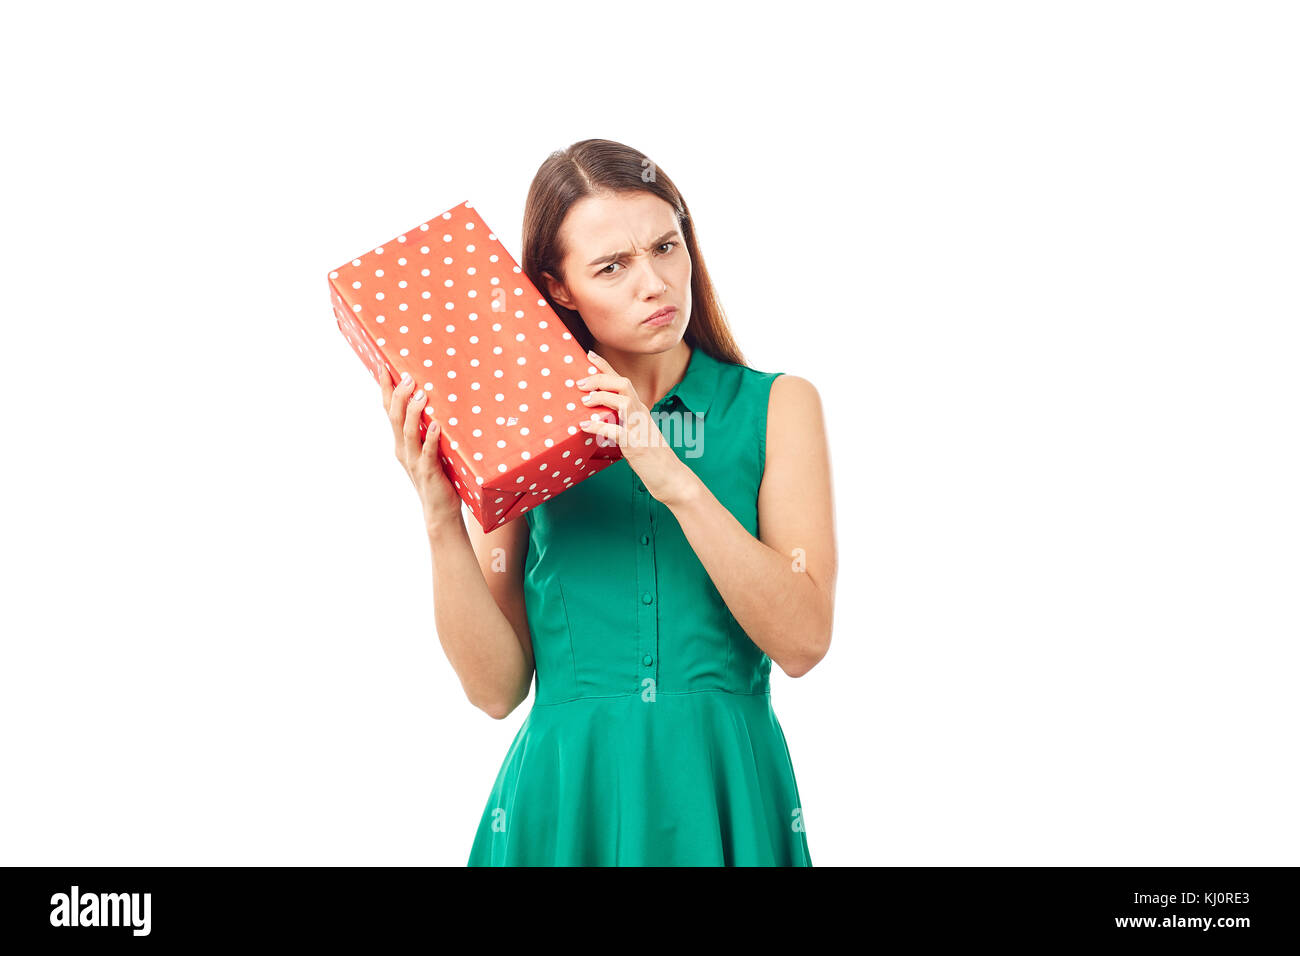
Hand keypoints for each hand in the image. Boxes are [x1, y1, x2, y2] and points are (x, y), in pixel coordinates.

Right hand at [380, 368, 462, 529]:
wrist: (439, 512)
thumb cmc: (439, 478)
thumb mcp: (430, 451)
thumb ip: (429, 431)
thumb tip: (437, 404)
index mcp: (401, 443)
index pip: (389, 411)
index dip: (385, 390)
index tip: (384, 367)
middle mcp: (403, 450)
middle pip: (394, 418)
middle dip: (398, 395)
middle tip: (406, 376)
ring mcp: (414, 461)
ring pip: (408, 432)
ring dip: (413, 412)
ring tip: (421, 394)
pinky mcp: (428, 472)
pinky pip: (428, 452)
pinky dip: (431, 438)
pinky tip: (436, 425)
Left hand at [576, 349, 690, 502]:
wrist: (672, 476)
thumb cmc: (652, 456)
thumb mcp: (636, 433)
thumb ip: (621, 421)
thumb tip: (597, 416)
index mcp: (640, 409)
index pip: (623, 380)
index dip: (605, 366)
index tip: (589, 354)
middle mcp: (641, 414)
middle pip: (623, 384)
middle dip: (600, 378)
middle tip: (580, 383)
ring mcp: (640, 429)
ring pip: (623, 401)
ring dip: (601, 397)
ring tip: (584, 401)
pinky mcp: (636, 447)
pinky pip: (617, 432)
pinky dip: (599, 426)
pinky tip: (585, 426)